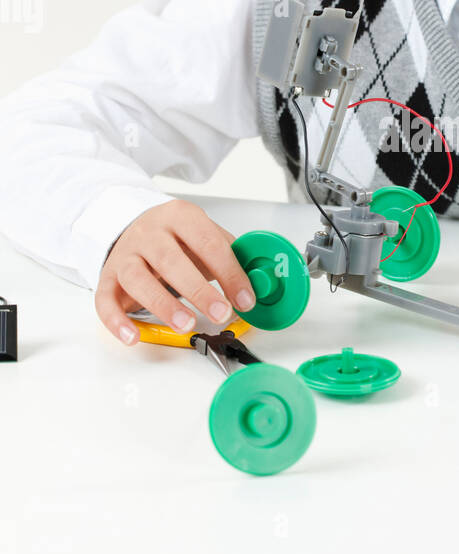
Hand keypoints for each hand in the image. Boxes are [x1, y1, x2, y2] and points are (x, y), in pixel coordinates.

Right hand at [94, 199, 255, 345]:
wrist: (134, 229)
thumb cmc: (177, 239)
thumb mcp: (205, 237)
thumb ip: (232, 256)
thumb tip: (260, 283)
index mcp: (180, 216)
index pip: (208, 242)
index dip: (229, 272)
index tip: (246, 298)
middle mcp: (149, 232)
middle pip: (171, 260)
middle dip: (199, 290)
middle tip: (221, 313)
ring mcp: (125, 255)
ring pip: (138, 279)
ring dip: (163, 305)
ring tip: (186, 325)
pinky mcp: (107, 279)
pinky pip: (104, 300)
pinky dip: (117, 321)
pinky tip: (132, 336)